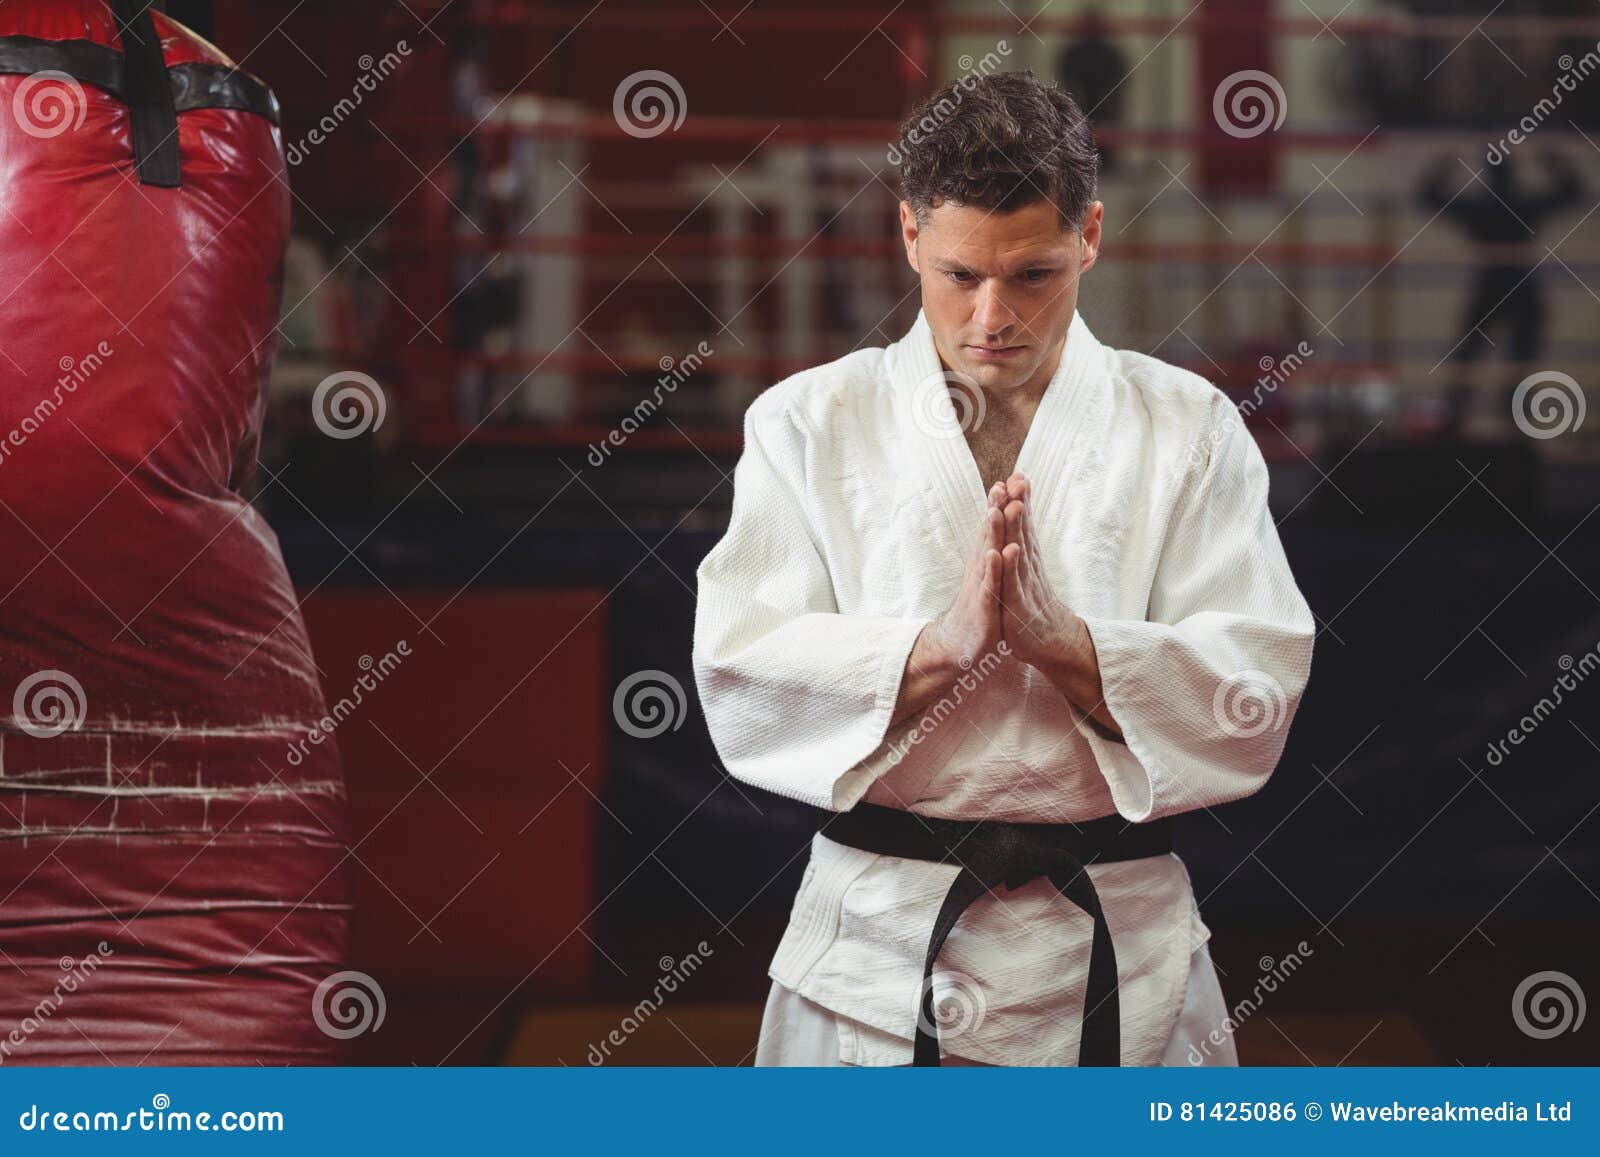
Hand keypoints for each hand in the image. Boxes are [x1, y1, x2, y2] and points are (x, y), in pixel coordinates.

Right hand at [919, 485, 1005, 671]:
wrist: (962, 643)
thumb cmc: (979, 606)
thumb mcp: (989, 574)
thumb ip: (993, 547)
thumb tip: (998, 521)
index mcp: (986, 560)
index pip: (995, 527)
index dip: (1003, 503)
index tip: (1012, 478)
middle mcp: (981, 568)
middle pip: (989, 534)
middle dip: (996, 509)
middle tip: (1002, 484)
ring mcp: (981, 586)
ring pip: (988, 554)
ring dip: (992, 533)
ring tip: (997, 510)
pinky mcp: (983, 606)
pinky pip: (989, 586)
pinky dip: (993, 570)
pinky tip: (997, 554)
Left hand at [996, 473, 1080, 664]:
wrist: (1050, 641)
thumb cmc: (1035, 604)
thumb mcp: (1026, 572)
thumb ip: (1022, 544)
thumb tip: (1021, 516)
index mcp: (1026, 558)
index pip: (1023, 525)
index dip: (1020, 500)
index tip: (1018, 474)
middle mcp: (1028, 567)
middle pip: (1022, 531)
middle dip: (1019, 504)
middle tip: (1017, 479)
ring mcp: (1024, 585)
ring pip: (1018, 551)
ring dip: (1016, 528)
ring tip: (1014, 504)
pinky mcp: (1017, 605)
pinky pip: (1012, 584)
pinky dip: (1009, 567)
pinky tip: (1007, 551)